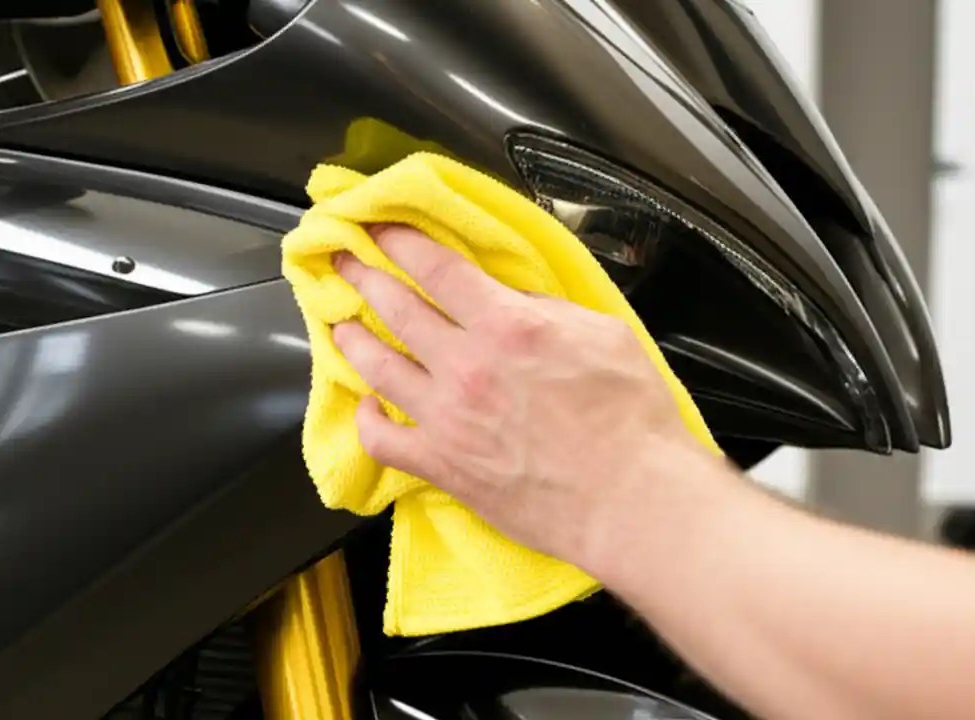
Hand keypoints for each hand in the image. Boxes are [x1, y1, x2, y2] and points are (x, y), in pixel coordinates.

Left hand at [332, 224, 720, 569]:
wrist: (631, 500)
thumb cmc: (631, 420)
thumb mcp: (603, 334)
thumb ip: (548, 309)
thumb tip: (510, 300)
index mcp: (509, 326)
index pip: (436, 268)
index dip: (400, 241)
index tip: (380, 229)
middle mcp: (468, 366)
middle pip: (396, 308)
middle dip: (363, 277)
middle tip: (343, 263)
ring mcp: (447, 418)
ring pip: (377, 367)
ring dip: (352, 340)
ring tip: (342, 327)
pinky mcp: (442, 465)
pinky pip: (382, 438)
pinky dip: (365, 418)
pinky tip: (366, 406)